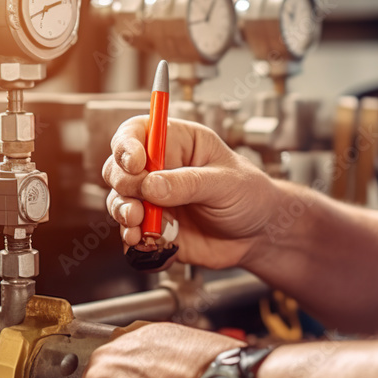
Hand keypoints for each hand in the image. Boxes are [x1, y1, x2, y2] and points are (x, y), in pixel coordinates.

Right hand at [103, 116, 277, 269]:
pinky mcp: (154, 229)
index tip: (135, 164)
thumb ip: (189, 183)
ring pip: (120, 203)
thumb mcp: (225, 183)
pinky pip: (133, 236)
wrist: (259, 236)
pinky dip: (136, 243)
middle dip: (123, 186)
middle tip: (138, 203)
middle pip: (118, 168)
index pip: (137, 133)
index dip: (127, 145)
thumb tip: (152, 185)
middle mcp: (159, 169)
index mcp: (177, 143)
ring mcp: (154, 201)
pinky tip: (150, 245)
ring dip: (124, 216)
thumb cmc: (250, 196)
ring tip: (140, 228)